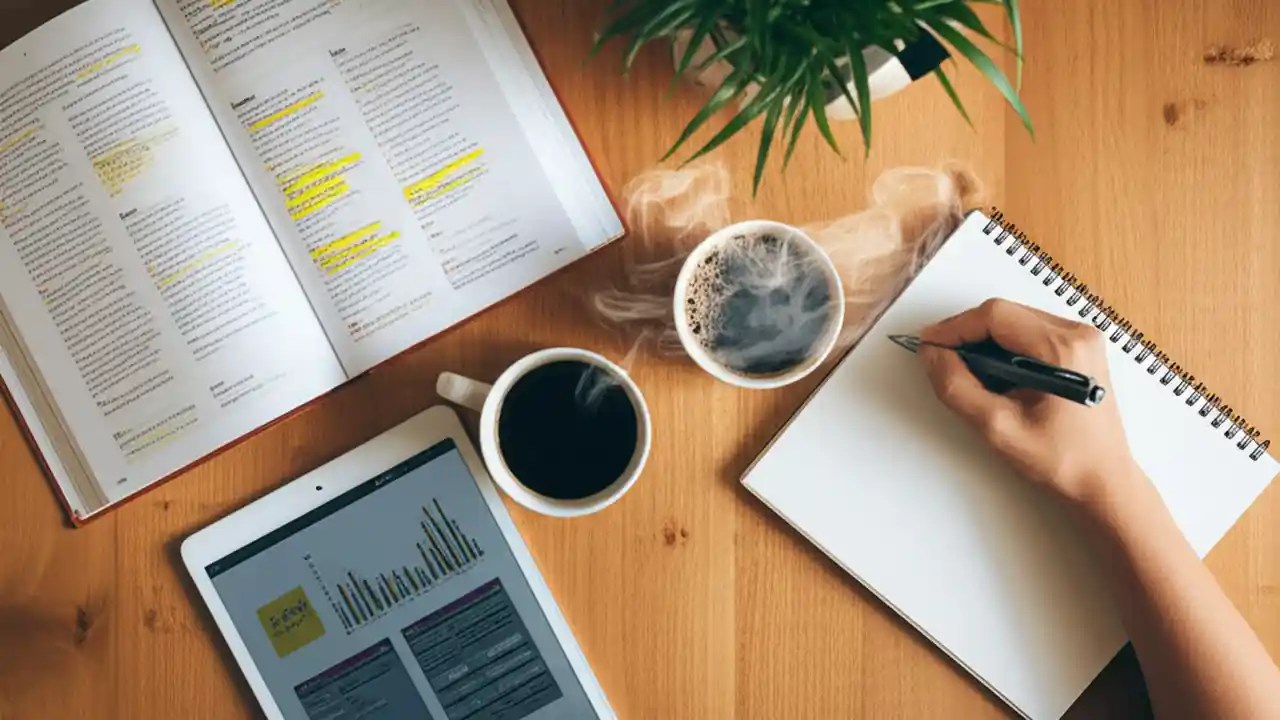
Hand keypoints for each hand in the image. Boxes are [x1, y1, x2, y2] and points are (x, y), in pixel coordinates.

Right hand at [918, 298, 1141, 508]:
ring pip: (1015, 321)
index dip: (954, 328)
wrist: (1103, 480)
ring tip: (968, 373)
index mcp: (1063, 349)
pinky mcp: (1079, 350)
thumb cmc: (1061, 460)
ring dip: (984, 341)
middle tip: (942, 360)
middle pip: (1005, 314)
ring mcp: (1082, 340)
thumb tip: (932, 355)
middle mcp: (1078, 334)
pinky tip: (995, 376)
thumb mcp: (997, 427)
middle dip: (967, 333)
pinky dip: (1003, 348)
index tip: (929, 347)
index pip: (995, 316)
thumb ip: (957, 387)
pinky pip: (1029, 333)